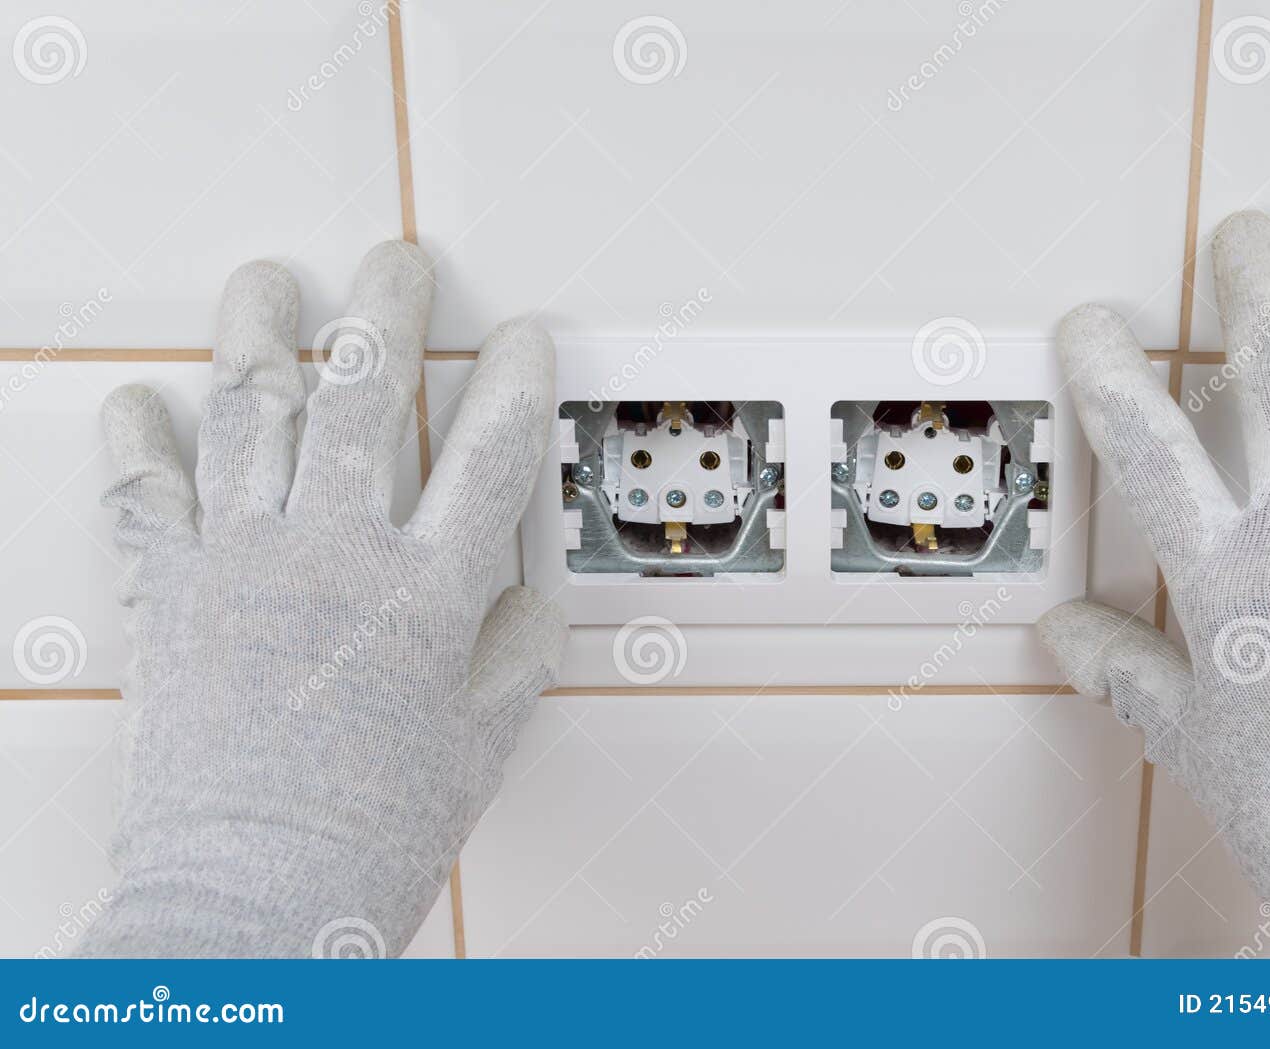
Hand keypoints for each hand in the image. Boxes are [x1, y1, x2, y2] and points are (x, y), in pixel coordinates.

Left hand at [78, 242, 564, 957]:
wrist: (252, 891)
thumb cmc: (370, 830)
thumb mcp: (483, 742)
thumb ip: (516, 654)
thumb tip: (532, 600)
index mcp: (425, 595)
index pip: (490, 456)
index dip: (517, 384)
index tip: (527, 339)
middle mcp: (335, 557)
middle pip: (364, 399)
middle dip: (385, 315)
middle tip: (397, 265)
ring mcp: (244, 565)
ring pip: (252, 415)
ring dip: (261, 335)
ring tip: (269, 283)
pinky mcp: (171, 595)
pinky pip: (147, 498)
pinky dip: (139, 443)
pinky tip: (139, 401)